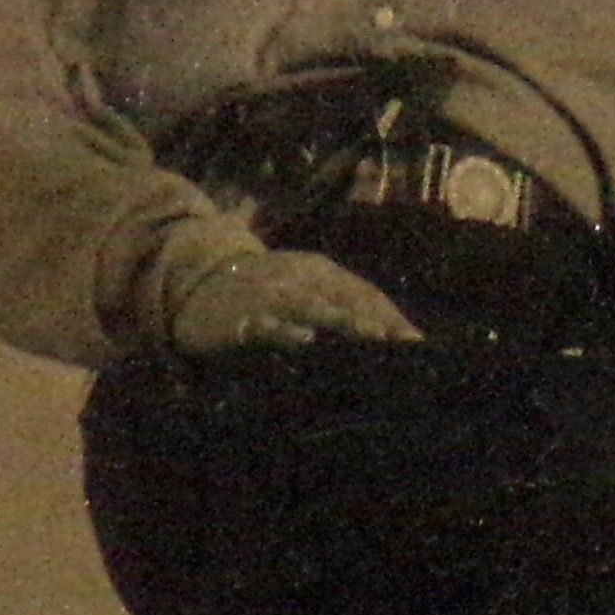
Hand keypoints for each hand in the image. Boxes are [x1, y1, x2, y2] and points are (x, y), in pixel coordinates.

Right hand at [168, 250, 423, 354]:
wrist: (195, 280)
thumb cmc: (263, 291)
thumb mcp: (302, 288)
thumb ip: (337, 304)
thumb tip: (385, 331)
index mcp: (319, 271)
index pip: (364, 292)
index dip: (392, 314)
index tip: (418, 340)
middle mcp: (300, 278)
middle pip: (346, 297)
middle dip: (379, 319)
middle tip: (407, 343)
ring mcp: (270, 295)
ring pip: (312, 306)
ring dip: (344, 320)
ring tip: (374, 336)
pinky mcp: (241, 317)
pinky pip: (264, 324)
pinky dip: (284, 330)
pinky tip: (303, 340)